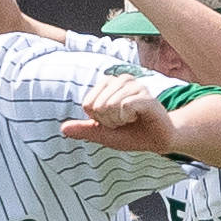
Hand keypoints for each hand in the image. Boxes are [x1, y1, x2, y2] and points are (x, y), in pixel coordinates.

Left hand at [59, 73, 175, 153]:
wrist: (157, 140)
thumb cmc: (131, 134)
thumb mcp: (103, 134)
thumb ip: (84, 130)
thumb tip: (63, 128)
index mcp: (109, 85)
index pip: (88, 104)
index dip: (98, 119)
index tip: (113, 121)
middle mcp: (122, 80)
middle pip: (97, 105)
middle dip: (108, 121)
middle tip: (124, 121)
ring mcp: (136, 86)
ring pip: (110, 105)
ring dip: (119, 120)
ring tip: (131, 119)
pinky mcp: (147, 96)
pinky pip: (125, 106)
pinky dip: (127, 117)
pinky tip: (138, 117)